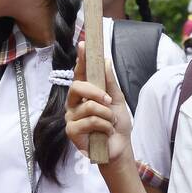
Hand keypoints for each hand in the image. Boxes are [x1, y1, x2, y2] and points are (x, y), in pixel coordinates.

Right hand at [64, 41, 132, 164]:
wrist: (120, 148)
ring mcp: (71, 117)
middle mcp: (74, 103)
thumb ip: (110, 82)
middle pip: (77, 86)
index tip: (83, 44)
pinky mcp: (72, 131)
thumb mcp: (117, 100)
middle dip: (96, 92)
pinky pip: (89, 121)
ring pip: (88, 106)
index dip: (81, 58)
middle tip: (109, 101)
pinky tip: (106, 132)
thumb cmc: (116, 124)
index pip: (80, 73)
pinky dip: (104, 126)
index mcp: (84, 93)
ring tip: (111, 123)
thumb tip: (105, 60)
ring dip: (107, 115)